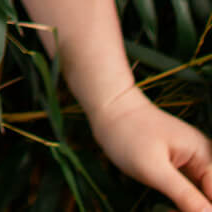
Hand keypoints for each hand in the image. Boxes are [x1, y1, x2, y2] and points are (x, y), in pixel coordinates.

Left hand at [88, 86, 211, 211]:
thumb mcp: (155, 169)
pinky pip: (188, 195)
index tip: (177, 210)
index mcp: (205, 156)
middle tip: (169, 211)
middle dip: (193, 210)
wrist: (109, 110)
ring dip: (185, 209)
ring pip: (200, 201)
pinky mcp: (180, 169)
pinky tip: (166, 208)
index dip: (204, 211)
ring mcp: (192, 164)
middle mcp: (204, 160)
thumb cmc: (128, 133)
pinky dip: (179, 205)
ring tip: (166, 210)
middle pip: (209, 200)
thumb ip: (185, 195)